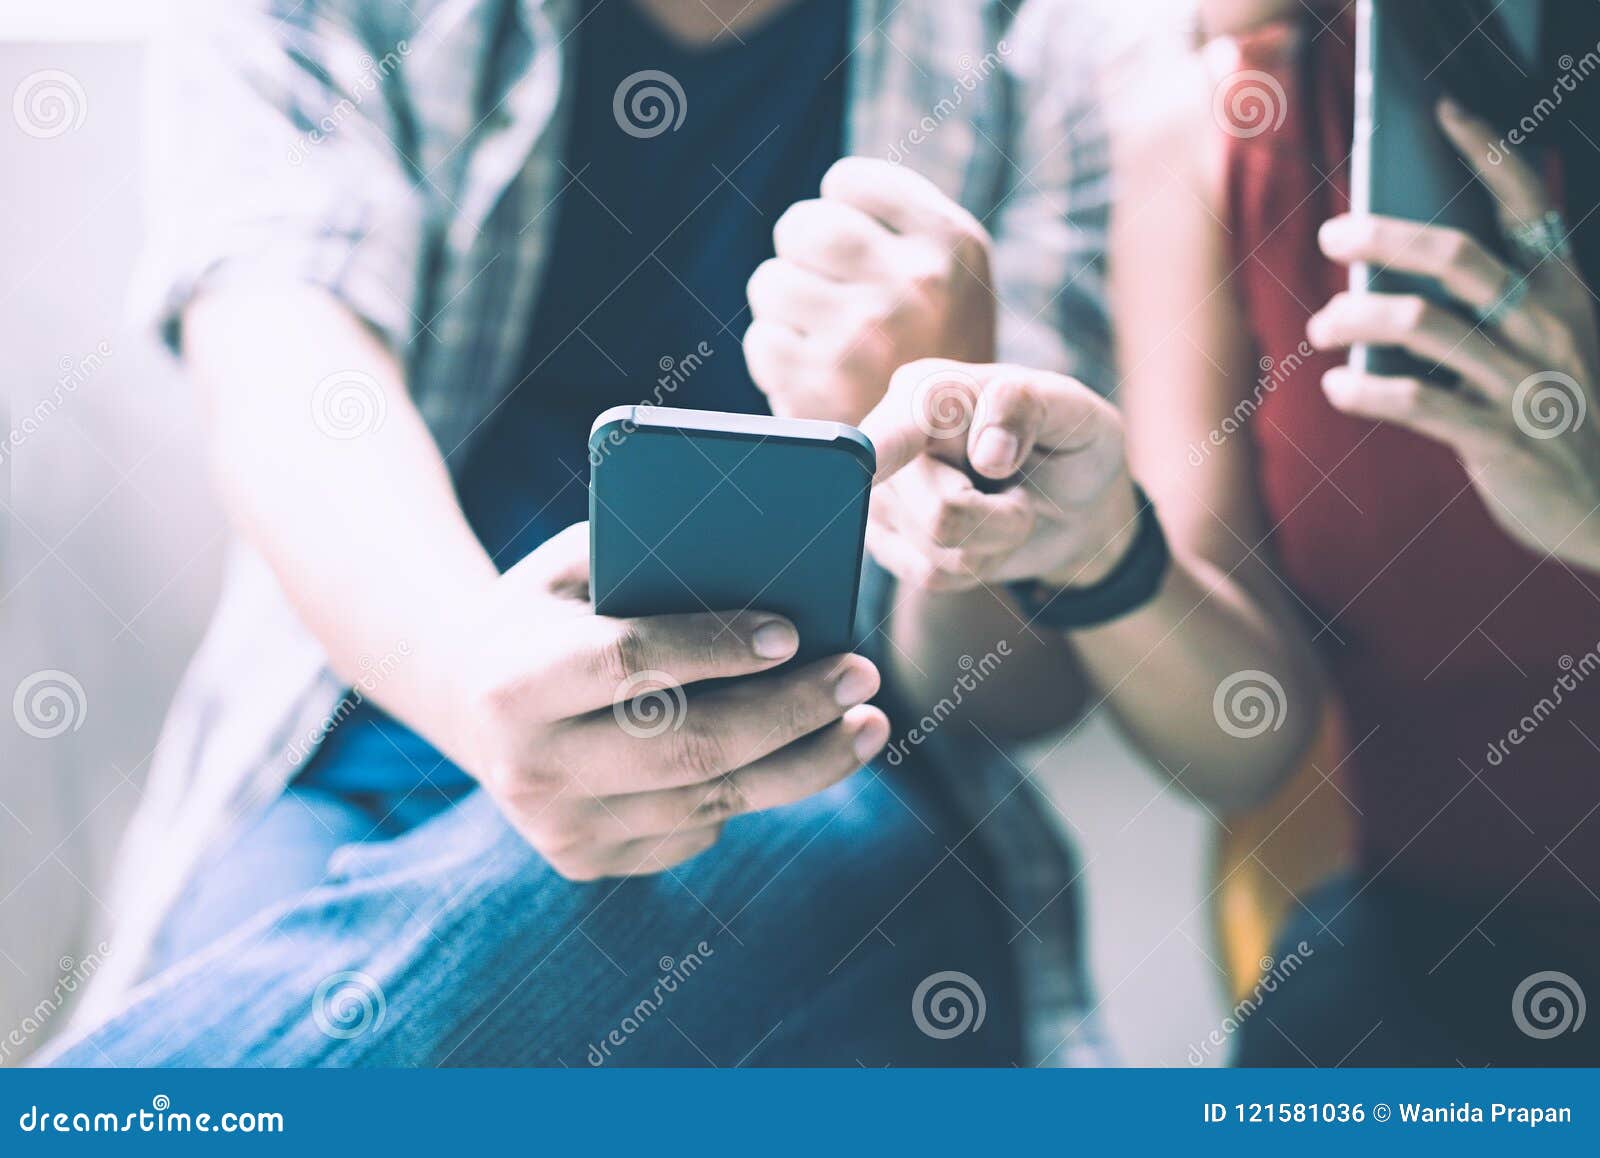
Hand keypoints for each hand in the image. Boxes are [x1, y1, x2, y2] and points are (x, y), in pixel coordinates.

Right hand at [438, 524, 889, 879]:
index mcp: (516, 681)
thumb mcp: (568, 566)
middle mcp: (532, 768)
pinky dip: (753, 789)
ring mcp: (561, 828)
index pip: (631, 662)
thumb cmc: (544, 614)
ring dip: (805, 765)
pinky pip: (698, 828)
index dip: (716, 647)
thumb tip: (764, 560)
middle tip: (860, 676)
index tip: (794, 632)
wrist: (467, 706)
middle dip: (790, 711)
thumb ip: (642, 557)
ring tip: (868, 725)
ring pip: (712, 799)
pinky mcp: (590, 863)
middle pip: (690, 746)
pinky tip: (793, 755)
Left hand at [744, 157, 995, 424]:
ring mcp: (865, 336)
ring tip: (827, 336)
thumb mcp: (953, 270)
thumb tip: (829, 187)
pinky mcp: (821, 386)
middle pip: (800, 226)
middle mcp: (914, 285)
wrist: (957, 453)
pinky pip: (761, 342)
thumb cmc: (936, 347)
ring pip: (770, 282)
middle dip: (804, 258)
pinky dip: (779, 358)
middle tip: (834, 293)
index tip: (866, 251)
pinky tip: (817, 373)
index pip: (846, 181)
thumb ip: (900, 218)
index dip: (844, 214)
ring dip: (787, 309)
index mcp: (954, 243)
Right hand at [859, 359, 1137, 593]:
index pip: (901, 423)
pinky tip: (982, 531)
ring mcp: (881, 491)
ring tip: (1002, 505)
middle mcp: (892, 437)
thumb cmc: (1066, 443)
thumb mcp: (1074, 410)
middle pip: (941, 512)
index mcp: (933, 389)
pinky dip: (976, 564)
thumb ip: (1028, 407)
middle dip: (1003, 517)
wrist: (1065, 500)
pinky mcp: (882, 540)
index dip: (882, 447)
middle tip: (1018, 486)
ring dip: (994, 542)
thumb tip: (986, 455)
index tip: (863, 460)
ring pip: (939, 549)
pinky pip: (932, 575)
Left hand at [1310, 98, 1599, 566]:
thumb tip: (1395, 264)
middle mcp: (1548, 326)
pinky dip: (1365, 392)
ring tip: (1322, 326)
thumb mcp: (1539, 346)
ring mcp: (1526, 383)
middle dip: (1384, 237)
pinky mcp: (1500, 439)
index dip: (1487, 152)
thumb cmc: (1550, 413)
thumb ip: (1488, 305)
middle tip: (1332, 235)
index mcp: (1562, 291)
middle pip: (1456, 257)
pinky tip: (1337, 386)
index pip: (1527, 204)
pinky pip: (1418, 402)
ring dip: (1356, 318)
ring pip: (1424, 327)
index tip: (1444, 111)